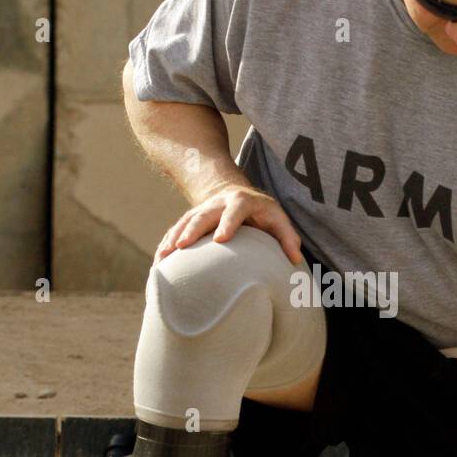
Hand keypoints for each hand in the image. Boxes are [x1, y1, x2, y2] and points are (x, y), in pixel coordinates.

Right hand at [154, 186, 302, 265]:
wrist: (237, 196)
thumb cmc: (262, 215)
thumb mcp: (278, 220)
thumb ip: (288, 238)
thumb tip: (295, 260)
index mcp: (242, 201)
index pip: (235, 210)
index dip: (228, 223)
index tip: (221, 239)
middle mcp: (218, 203)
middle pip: (204, 214)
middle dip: (193, 229)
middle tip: (183, 246)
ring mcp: (202, 209)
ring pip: (186, 221)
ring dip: (174, 237)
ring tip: (165, 255)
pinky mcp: (191, 218)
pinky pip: (177, 229)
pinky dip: (168, 242)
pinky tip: (160, 259)